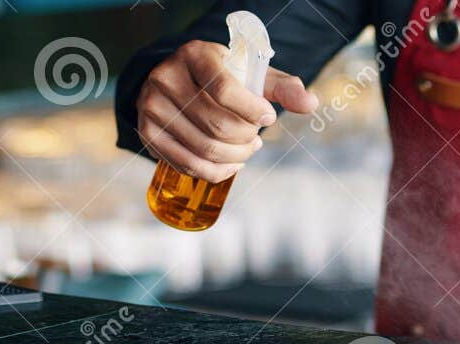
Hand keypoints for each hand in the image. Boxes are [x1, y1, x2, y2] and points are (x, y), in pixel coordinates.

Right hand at [136, 40, 319, 182]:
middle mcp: (166, 78)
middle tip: (257, 140)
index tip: (268, 118)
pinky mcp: (148, 133)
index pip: (226, 90)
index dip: (254, 111)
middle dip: (247, 140)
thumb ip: (283, 87)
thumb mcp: (252, 75)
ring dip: (235, 158)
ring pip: (204, 149)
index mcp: (195, 55)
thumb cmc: (224, 77)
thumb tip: (311, 104)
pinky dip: (216, 172)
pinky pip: (187, 164)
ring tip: (247, 151)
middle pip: (217, 125)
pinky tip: (231, 164)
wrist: (179, 80)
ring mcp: (151, 106)